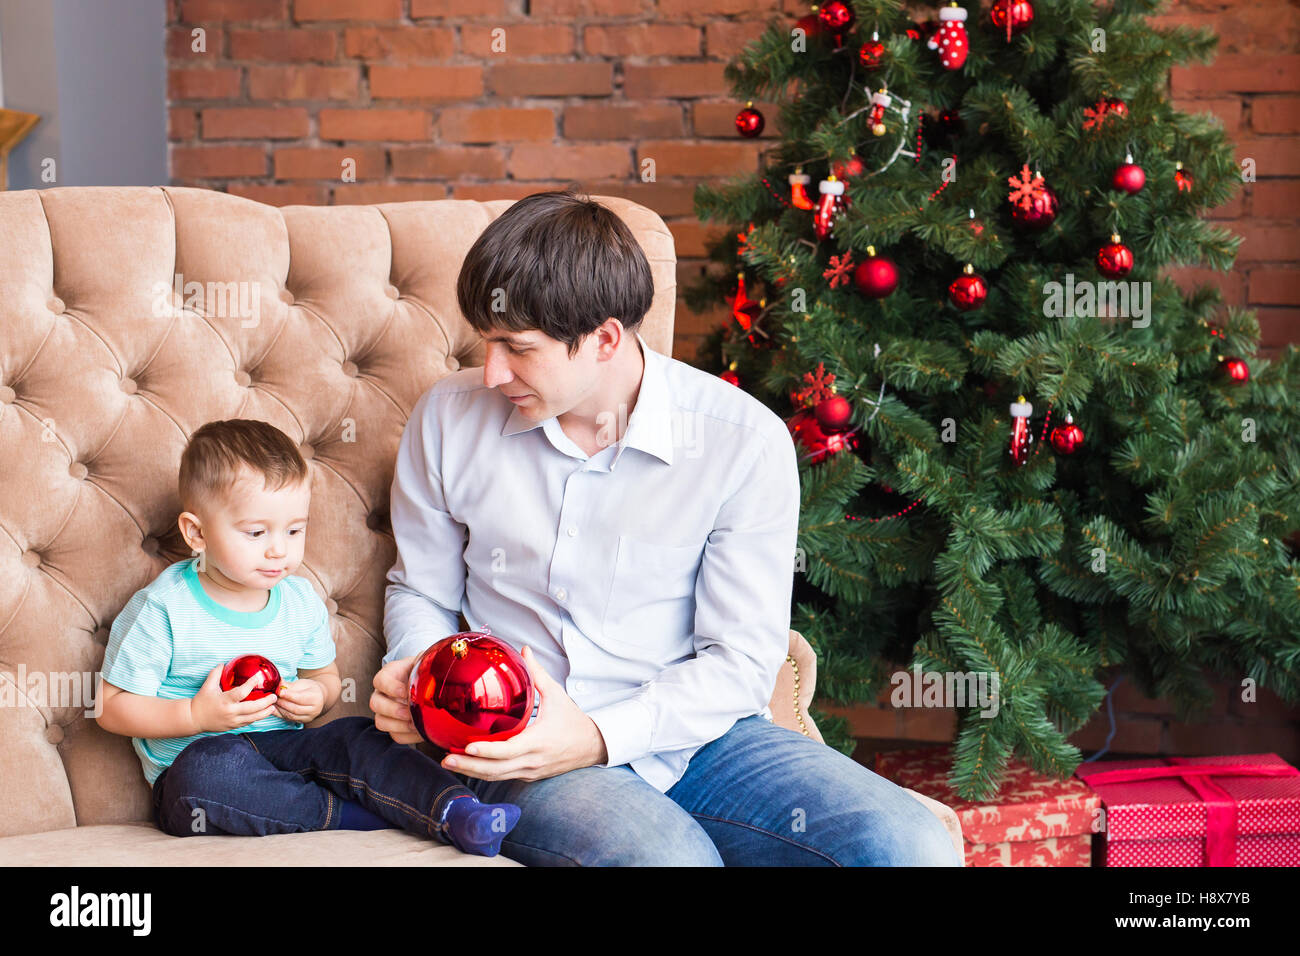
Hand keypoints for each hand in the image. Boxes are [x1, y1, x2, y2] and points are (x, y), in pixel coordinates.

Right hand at [190, 665, 278, 733]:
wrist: (193, 719)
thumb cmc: (201, 701)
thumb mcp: (207, 686)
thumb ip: (215, 674)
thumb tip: (223, 663)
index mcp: (225, 701)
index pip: (241, 692)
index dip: (250, 684)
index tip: (258, 678)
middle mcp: (230, 712)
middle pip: (252, 708)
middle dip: (265, 703)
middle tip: (274, 696)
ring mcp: (232, 721)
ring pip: (252, 718)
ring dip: (265, 713)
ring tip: (274, 707)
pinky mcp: (233, 727)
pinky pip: (248, 723)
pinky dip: (256, 718)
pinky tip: (263, 713)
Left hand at [274, 678, 324, 723]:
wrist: (318, 697)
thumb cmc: (309, 688)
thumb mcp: (302, 683)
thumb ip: (289, 685)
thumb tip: (278, 683)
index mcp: (316, 697)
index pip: (300, 698)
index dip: (288, 695)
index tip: (279, 691)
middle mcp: (314, 709)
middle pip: (295, 709)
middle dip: (282, 703)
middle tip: (273, 697)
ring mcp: (309, 717)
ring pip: (291, 715)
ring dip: (280, 709)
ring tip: (273, 702)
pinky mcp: (303, 721)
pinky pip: (289, 719)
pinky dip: (280, 714)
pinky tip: (275, 708)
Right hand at [370, 654, 421, 744]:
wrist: (426, 684)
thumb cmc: (421, 672)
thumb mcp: (421, 662)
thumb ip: (423, 660)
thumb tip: (428, 659)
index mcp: (388, 676)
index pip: (380, 681)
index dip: (390, 688)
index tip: (404, 692)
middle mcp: (382, 694)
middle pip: (375, 704)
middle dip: (392, 710)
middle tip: (409, 712)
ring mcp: (385, 712)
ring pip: (381, 722)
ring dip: (398, 725)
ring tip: (415, 724)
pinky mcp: (393, 726)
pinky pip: (394, 735)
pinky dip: (407, 736)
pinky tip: (419, 731)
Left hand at [440, 646, 607, 782]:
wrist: (592, 746)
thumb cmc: (573, 720)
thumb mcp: (556, 694)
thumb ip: (537, 673)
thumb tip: (523, 650)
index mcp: (539, 741)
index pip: (508, 751)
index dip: (486, 751)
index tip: (467, 747)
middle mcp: (532, 760)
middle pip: (496, 770)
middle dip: (468, 766)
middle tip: (445, 758)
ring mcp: (530, 771)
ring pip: (497, 777)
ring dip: (472, 771)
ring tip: (448, 762)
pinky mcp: (528, 775)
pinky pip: (503, 776)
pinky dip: (484, 772)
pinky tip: (467, 764)